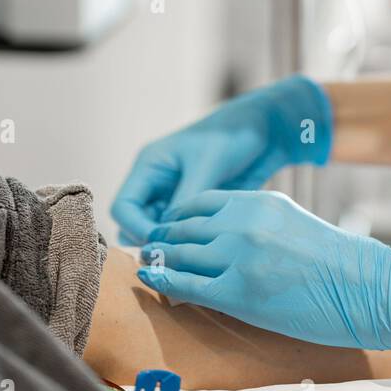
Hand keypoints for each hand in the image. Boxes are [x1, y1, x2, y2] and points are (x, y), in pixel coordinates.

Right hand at [111, 76, 331, 244]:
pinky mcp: (195, 208)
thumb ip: (184, 200)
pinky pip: (182, 234)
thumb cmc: (233, 136)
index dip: (136, 229)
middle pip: (135, 224)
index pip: (124, 207)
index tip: (161, 245)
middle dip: (151, 242)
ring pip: (159, 233)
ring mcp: (175, 196)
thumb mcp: (206, 165)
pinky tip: (205, 255)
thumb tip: (163, 236)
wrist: (267, 129)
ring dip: (170, 246)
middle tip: (174, 260)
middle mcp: (156, 183)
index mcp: (149, 165)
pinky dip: (188, 245)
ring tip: (190, 260)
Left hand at [139, 189, 390, 352]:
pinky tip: (150, 278)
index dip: (178, 216)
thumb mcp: (291, 224)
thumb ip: (256, 224)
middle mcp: (244, 222)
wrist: (367, 287)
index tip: (168, 227)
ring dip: (160, 257)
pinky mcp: (239, 291)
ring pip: (181, 253)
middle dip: (163, 237)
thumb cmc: (337, 262)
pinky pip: (188, 284)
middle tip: (149, 247)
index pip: (201, 202)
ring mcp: (239, 255)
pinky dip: (164, 280)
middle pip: (185, 227)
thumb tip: (225, 236)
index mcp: (258, 202)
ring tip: (147, 262)